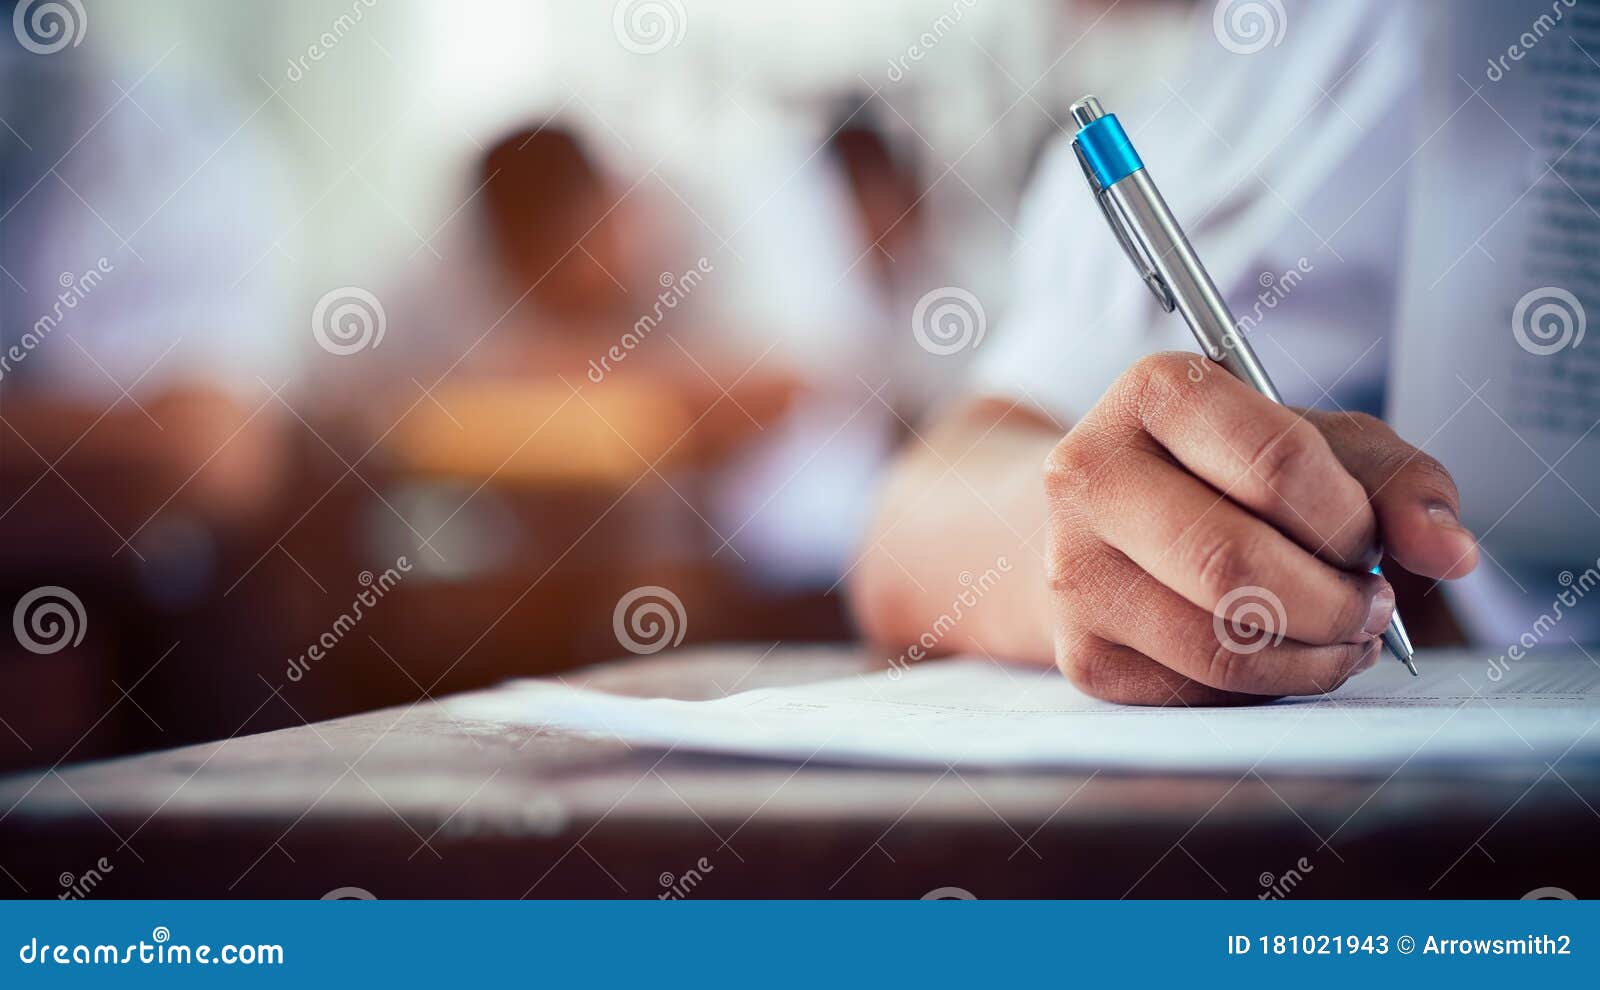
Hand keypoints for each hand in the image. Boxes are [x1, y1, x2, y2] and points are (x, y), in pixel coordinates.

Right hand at [1044, 353, 1477, 704]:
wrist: (1103, 523)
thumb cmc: (1223, 473)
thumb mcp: (1315, 443)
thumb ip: (1396, 480)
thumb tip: (1449, 552)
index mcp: (1154, 392)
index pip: (1277, 464)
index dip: (1349, 519)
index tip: (1365, 540)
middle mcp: (1088, 476)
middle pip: (1235, 563)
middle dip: (1336, 603)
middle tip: (1372, 607)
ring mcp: (1073, 570)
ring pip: (1219, 644)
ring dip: (1313, 655)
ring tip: (1343, 636)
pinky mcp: (1081, 653)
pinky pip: (1199, 693)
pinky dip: (1266, 685)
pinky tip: (1282, 655)